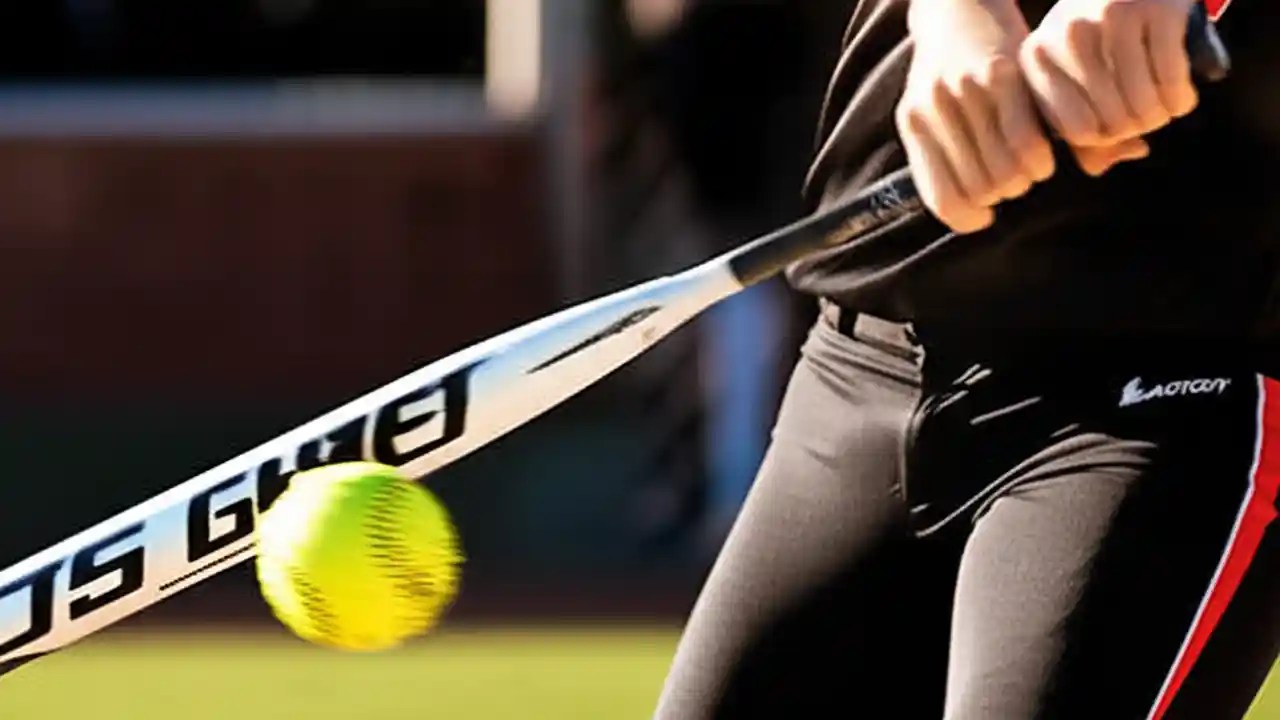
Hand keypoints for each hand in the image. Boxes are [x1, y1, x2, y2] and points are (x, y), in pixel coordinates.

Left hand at [898, 0, 1054, 233]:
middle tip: (1011, 181)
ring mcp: (968, 92)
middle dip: (1001, 195)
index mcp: (914, 124)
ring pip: (1007, 174)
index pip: (943, 200)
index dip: (969, 218)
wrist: (956, 6)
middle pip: (981, 191)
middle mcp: (936, 109)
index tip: (983, 214)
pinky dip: (1040, 160)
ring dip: (1024, 180)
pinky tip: (1042, 155)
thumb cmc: (946, 72)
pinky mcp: (1004, 75)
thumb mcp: (930, 114)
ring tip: (1027, 168)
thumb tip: (974, 218)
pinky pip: (1029, 144)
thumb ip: (944, 161)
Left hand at [1020, 0, 1197, 175]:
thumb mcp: (1075, 83)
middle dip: (1136, 128)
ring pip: (1144, 106)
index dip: (1102, 139)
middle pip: (1113, 121)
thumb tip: (1098, 167)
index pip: (1076, 130)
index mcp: (1037, 58)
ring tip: (1163, 108)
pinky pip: (1173, 80)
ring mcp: (1112, 17)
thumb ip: (1081, 134)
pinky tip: (1180, 96)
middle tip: (1146, 117)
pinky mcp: (1157, 9)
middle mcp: (1068, 35)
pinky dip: (1181, 99)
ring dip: (1162, 117)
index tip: (1113, 131)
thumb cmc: (1099, 46)